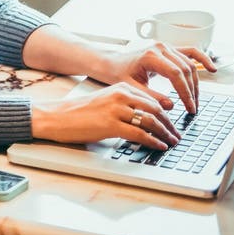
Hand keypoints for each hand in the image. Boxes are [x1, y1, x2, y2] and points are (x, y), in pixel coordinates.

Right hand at [31, 81, 181, 149]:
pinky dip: (154, 141)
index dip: (166, 113)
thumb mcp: (105, 102)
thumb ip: (124, 107)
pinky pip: (140, 134)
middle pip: (156, 109)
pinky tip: (159, 146)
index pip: (152, 99)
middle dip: (170, 124)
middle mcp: (121, 96)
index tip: (173, 123)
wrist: (57, 117)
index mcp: (120, 88)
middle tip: (177, 134)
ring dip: (165, 134)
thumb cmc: (79, 113)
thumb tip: (144, 120)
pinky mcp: (111, 125)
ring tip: (172, 142)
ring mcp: (116, 110)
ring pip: (151, 121)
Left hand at [99, 42, 216, 114]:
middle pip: (185, 69)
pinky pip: (190, 52)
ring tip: (196, 99)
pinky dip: (202, 59)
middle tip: (193, 108)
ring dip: (195, 82)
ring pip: (189, 64)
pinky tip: (211, 68)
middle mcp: (160, 47)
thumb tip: (171, 106)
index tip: (189, 107)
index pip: (176, 74)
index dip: (185, 93)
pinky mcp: (169, 49)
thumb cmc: (118, 73)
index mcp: (150, 56)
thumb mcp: (132, 88)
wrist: (111, 62)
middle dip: (192, 91)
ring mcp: (166, 46)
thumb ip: (151, 97)